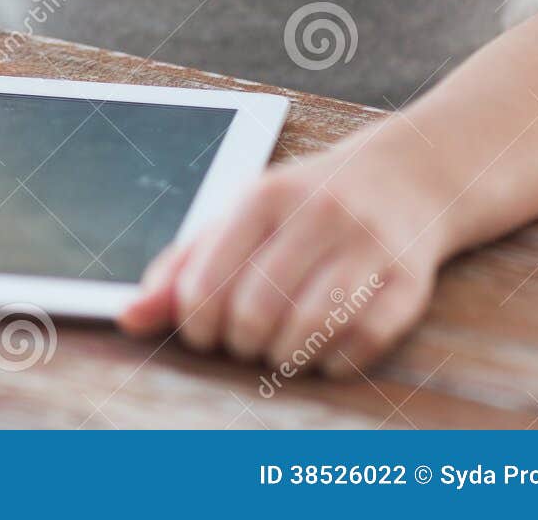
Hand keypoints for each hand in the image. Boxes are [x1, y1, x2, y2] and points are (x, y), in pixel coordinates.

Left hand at [116, 139, 452, 376]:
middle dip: (240, 343)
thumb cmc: (303, 207)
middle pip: (256, 311)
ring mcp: (368, 246)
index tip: (202, 331)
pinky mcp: (410, 280)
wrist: (405, 176)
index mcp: (264, 195)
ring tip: (278, 348)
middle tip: (244, 340)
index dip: (195, 324)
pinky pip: (364, 343)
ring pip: (309, 329)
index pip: (207, 281)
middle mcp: (318, 214)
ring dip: (284, 356)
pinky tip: (322, 351)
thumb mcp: (238, 218)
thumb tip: (127, 319)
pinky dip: (333, 362)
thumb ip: (181, 268)